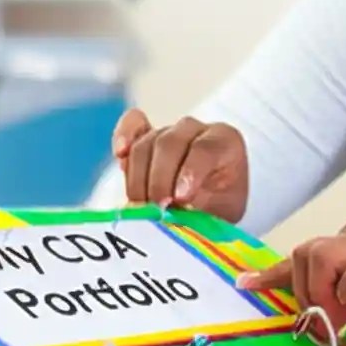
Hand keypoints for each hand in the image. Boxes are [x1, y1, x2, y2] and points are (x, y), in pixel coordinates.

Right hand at [110, 109, 248, 222]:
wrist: (209, 203)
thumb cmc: (217, 207)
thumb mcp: (220, 214)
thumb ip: (202, 212)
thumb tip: (178, 220)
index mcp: (226, 142)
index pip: (205, 149)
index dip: (189, 172)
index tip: (180, 199)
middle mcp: (197, 130)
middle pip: (169, 143)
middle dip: (159, 179)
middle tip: (157, 208)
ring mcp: (169, 129)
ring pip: (145, 144)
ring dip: (138, 179)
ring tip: (143, 207)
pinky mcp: (145, 133)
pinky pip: (131, 125)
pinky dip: (123, 137)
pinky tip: (120, 154)